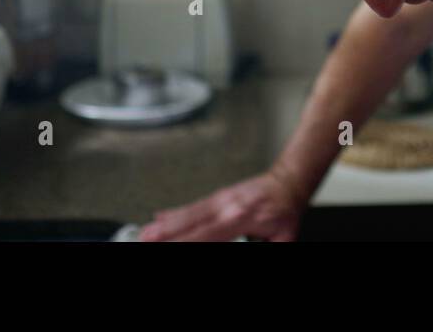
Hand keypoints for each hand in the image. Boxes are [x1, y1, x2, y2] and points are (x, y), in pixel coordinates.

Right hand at [138, 169, 306, 241]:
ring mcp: (220, 199)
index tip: (169, 247)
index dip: (186, 242)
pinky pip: (192, 206)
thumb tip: (244, 247)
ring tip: (145, 233)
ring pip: (187, 213)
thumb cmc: (284, 211)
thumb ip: (262, 249)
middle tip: (145, 239)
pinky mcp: (217, 196)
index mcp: (241, 218)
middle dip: (166, 233)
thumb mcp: (282, 238)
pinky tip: (160, 218)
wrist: (287, 182)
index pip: (207, 235)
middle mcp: (226, 206)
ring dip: (164, 224)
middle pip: (191, 223)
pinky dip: (174, 212)